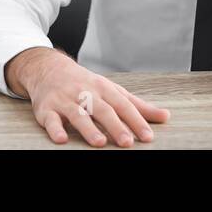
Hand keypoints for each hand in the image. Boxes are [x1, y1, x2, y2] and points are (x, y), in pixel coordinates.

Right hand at [8, 47, 171, 146]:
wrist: (48, 69)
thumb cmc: (85, 84)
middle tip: (127, 143)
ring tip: (99, 142)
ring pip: (77, 114)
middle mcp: (85, 93)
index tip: (148, 137)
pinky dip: (55, 129)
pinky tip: (62, 139)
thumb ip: (137, 105)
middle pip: (102, 109)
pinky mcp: (47, 109)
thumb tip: (165, 116)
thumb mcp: (112, 90)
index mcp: (103, 88)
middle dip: (115, 126)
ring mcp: (65, 100)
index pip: (122, 105)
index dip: (135, 120)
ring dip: (88, 128)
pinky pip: (50, 119)